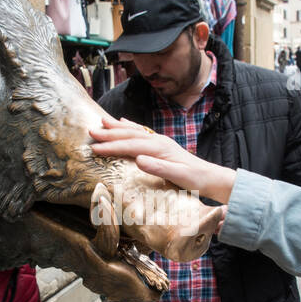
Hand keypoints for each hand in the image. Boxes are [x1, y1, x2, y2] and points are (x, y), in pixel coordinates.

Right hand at [90, 117, 237, 203]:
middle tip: (91, 132)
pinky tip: (122, 121)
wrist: (209, 177)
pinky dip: (129, 125)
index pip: (131, 146)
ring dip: (116, 127)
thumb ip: (159, 167)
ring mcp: (159, 141)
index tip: (95, 148)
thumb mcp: (179, 176)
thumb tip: (139, 159)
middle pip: (130, 135)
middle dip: (109, 134)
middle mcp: (158, 141)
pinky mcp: (160, 144)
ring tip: (101, 122)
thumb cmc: (194, 179)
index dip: (112, 147)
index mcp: (160, 148)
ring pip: (134, 130)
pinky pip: (141, 132)